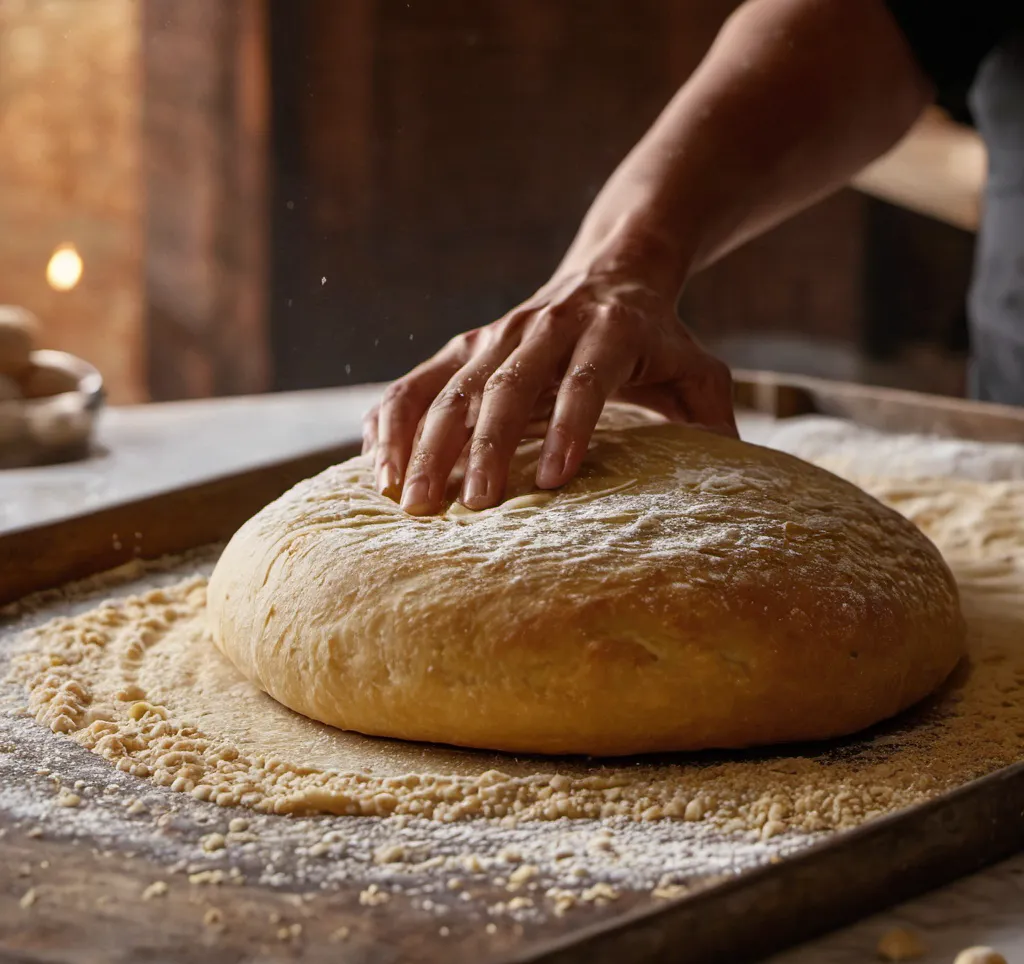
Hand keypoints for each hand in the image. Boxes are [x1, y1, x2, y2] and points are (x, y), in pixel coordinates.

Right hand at [362, 272, 736, 514]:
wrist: (612, 269)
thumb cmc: (658, 336)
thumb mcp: (697, 369)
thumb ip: (717, 417)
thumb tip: (737, 481)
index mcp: (609, 329)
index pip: (585, 379)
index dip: (569, 427)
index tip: (550, 482)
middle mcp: (544, 326)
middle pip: (505, 386)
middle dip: (481, 449)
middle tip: (466, 510)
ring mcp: (496, 335)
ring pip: (450, 386)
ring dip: (425, 445)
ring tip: (408, 502)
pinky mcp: (465, 345)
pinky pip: (416, 382)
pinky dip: (393, 422)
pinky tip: (378, 466)